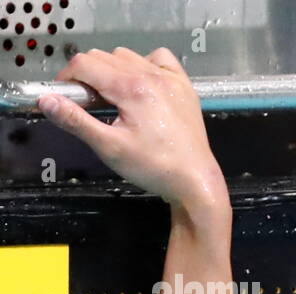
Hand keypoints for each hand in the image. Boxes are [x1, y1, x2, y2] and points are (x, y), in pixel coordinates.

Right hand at [39, 47, 226, 210]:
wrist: (195, 181)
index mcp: (131, 88)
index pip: (84, 64)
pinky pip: (160, 58)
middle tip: (88, 104)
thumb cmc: (155, 168)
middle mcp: (152, 76)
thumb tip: (46, 100)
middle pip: (103, 57)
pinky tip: (141, 85)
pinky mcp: (184, 87)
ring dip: (112, 69)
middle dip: (87, 75)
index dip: (66, 78)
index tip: (64, 96)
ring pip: (128, 56)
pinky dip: (144, 64)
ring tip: (113, 98)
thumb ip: (76, 121)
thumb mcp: (109, 147)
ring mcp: (171, 79)